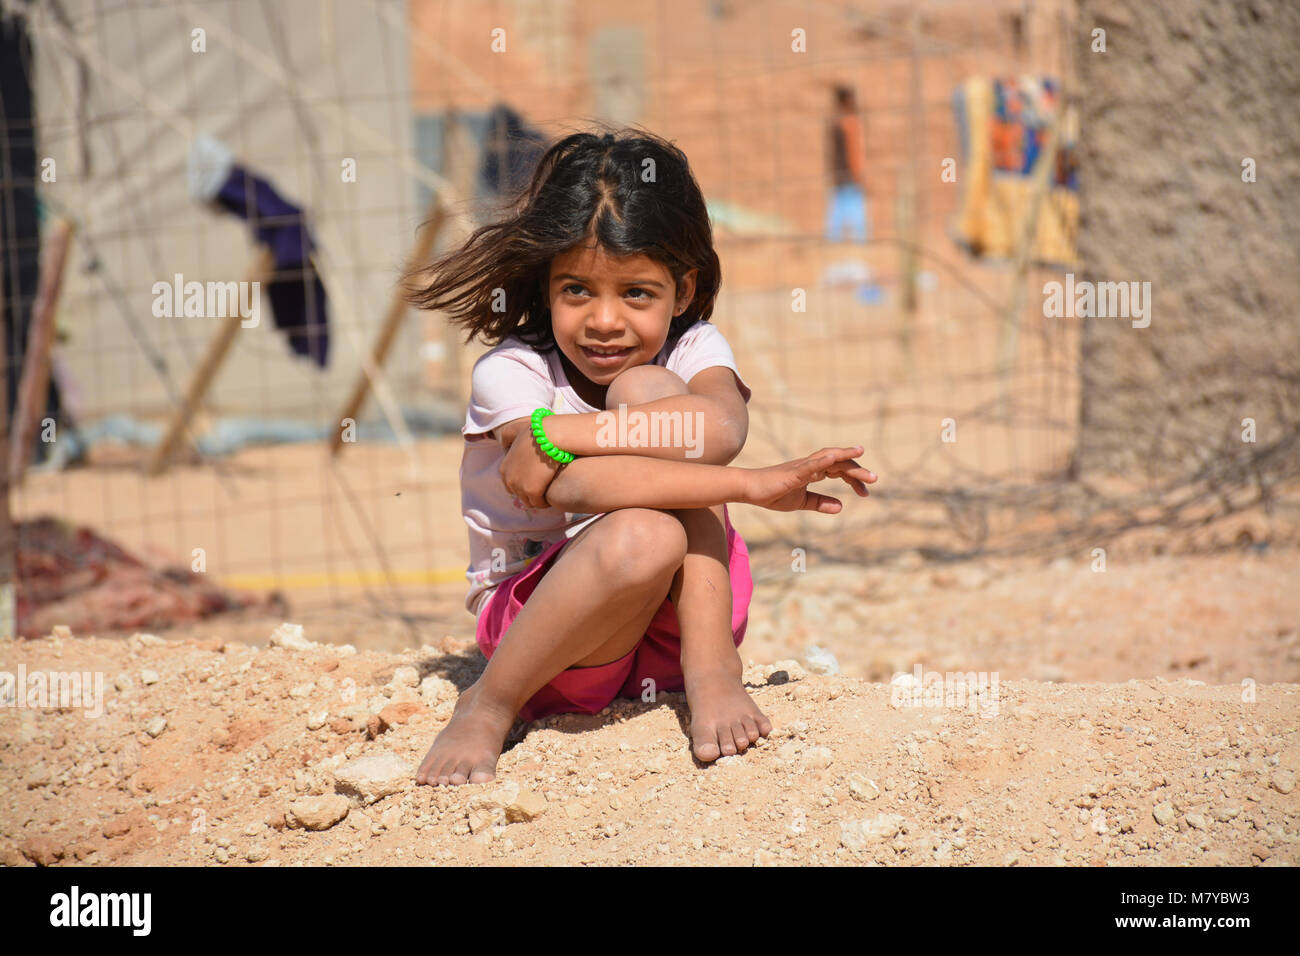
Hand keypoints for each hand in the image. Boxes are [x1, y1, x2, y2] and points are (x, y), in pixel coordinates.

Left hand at [500, 424, 562, 509]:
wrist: (551, 436)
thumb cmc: (537, 431)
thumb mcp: (516, 429)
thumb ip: (507, 436)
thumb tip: (504, 445)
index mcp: (504, 468)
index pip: (512, 484)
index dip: (525, 482)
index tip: (536, 478)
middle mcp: (509, 479)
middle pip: (520, 494)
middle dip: (530, 492)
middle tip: (543, 486)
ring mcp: (520, 486)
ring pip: (529, 501)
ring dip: (538, 499)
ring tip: (549, 492)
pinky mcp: (532, 491)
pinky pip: (539, 504)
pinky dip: (546, 502)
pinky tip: (553, 496)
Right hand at [742, 446, 875, 512]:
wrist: (749, 490)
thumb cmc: (772, 494)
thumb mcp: (801, 502)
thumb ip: (820, 502)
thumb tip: (841, 507)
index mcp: (813, 471)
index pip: (839, 470)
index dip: (854, 479)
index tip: (866, 493)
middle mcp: (810, 465)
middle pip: (838, 462)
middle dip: (857, 469)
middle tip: (875, 479)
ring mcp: (801, 466)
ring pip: (827, 457)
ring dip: (845, 456)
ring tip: (861, 453)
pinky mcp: (792, 472)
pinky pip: (810, 465)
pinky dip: (823, 460)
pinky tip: (835, 458)